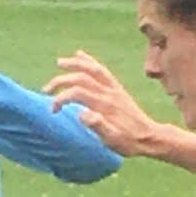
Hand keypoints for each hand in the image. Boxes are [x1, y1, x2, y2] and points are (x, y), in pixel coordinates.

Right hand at [46, 51, 162, 156]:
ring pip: (92, 69)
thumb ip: (99, 126)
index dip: (61, 99)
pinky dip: (89, 61)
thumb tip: (82, 115)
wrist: (150, 137)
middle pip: (80, 78)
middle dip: (60, 81)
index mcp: (104, 105)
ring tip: (60, 62)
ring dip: (75, 63)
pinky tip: (80, 55)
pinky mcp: (117, 87)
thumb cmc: (129, 142)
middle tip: (46, 90)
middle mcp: (108, 93)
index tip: (52, 111)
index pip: (77, 93)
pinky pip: (102, 70)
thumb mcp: (113, 140)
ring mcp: (113, 88)